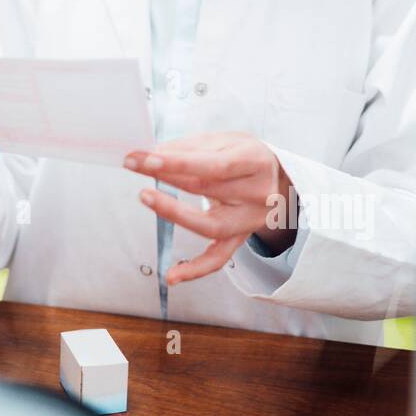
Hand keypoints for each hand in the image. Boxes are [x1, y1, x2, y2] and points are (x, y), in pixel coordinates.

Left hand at [124, 131, 293, 285]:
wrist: (280, 179)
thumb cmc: (247, 156)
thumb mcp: (226, 140)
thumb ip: (191, 147)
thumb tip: (154, 153)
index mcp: (256, 162)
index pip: (213, 165)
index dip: (178, 163)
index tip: (146, 157)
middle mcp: (258, 194)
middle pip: (207, 189)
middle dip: (166, 175)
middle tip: (135, 164)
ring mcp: (250, 220)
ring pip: (210, 225)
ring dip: (174, 213)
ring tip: (146, 197)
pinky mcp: (240, 239)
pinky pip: (219, 259)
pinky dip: (195, 269)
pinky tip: (172, 275)